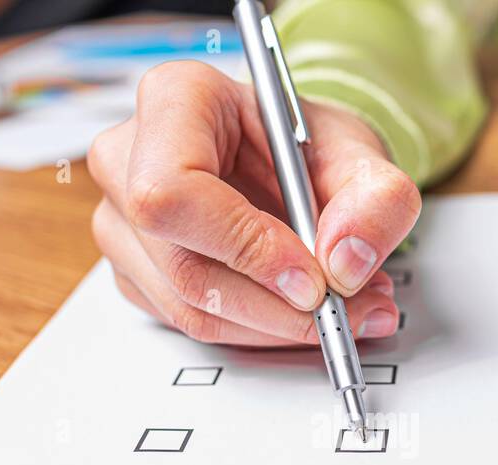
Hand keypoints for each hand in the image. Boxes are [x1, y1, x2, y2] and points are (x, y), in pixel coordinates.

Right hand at [88, 60, 420, 346]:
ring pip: (190, 307)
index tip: (309, 277)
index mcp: (175, 100)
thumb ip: (376, 201)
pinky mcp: (136, 271)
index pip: (174, 190)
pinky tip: (301, 311)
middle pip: (184, 264)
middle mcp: (129, 159)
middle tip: (348, 309)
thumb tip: (347, 262)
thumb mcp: (362, 156)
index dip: (244, 246)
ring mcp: (121, 221)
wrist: (293, 164)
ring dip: (277, 325)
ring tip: (343, 311)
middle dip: (278, 305)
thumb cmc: (306, 146)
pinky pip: (194, 323)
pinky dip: (259, 331)